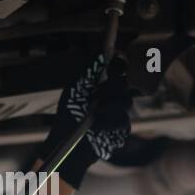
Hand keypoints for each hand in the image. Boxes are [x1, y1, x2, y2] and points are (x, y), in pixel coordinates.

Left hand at [34, 52, 133, 188]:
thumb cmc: (68, 115)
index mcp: (101, 84)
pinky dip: (108, 124)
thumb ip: (88, 71)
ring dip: (108, 107)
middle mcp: (112, 96)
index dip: (119, 64)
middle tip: (97, 96)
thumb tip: (102, 51)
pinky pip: (124, 122)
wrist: (67, 143)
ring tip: (95, 112)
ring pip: (126, 102)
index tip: (115, 65)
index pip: (118, 69)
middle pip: (125, 84)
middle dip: (111, 89)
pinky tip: (97, 127)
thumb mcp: (75, 90)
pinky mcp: (120, 130)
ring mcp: (118, 113)